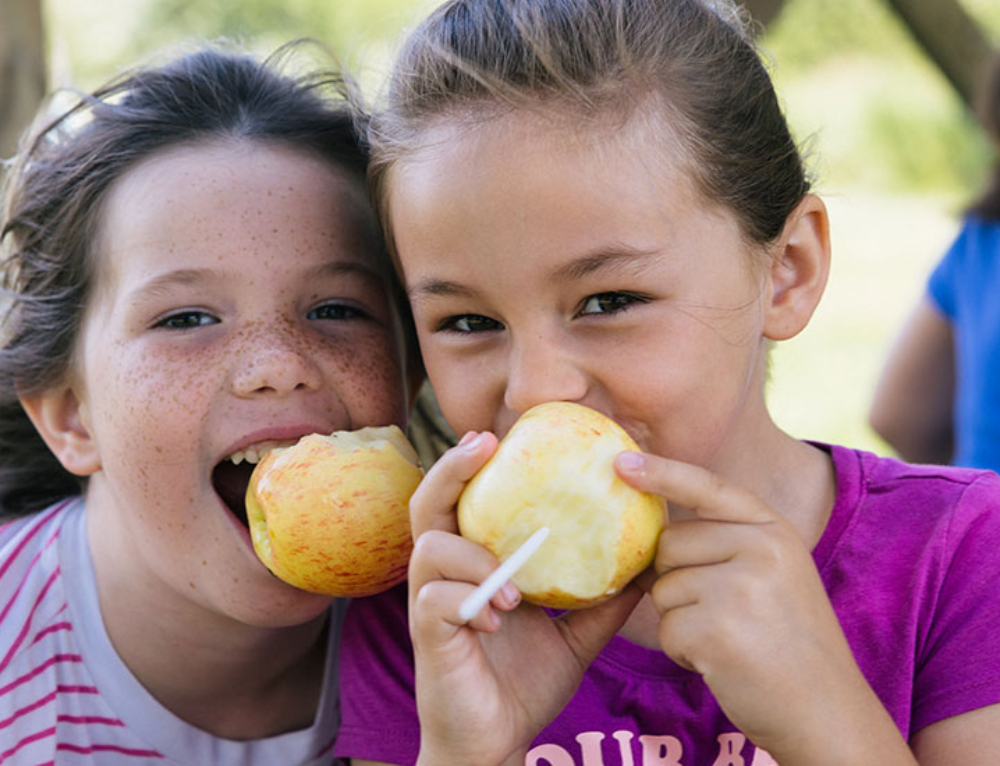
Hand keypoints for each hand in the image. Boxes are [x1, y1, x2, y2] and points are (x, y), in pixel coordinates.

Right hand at [408, 432, 643, 765]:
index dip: (470, 465)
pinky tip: (500, 621)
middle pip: (427, 505)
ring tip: (515, 589)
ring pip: (430, 549)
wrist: (494, 744)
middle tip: (483, 444)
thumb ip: (601, 602)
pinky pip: (434, 600)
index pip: (463, 503)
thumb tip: (647, 567)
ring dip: (475, 557)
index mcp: (473, 566)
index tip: (496, 435)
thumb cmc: (523, 686)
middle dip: (450, 468)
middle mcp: (444, 576)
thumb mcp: (573, 638)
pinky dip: (470, 601)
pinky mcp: (427, 636)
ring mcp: (429, 605)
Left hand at [615, 452, 914, 763]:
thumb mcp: (775, 575)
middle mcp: (761, 549)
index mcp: (775, 530)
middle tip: (719, 614)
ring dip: (681, 621)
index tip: (620, 461)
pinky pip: (666, 628)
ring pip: (663, 589)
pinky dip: (683, 650)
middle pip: (669, 544)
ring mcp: (740, 587)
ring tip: (729, 640)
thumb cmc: (788, 644)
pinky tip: (721, 662)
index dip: (661, 473)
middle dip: (675, 579)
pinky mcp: (717, 629)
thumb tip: (651, 537)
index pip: (708, 487)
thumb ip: (727, 545)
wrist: (825, 712)